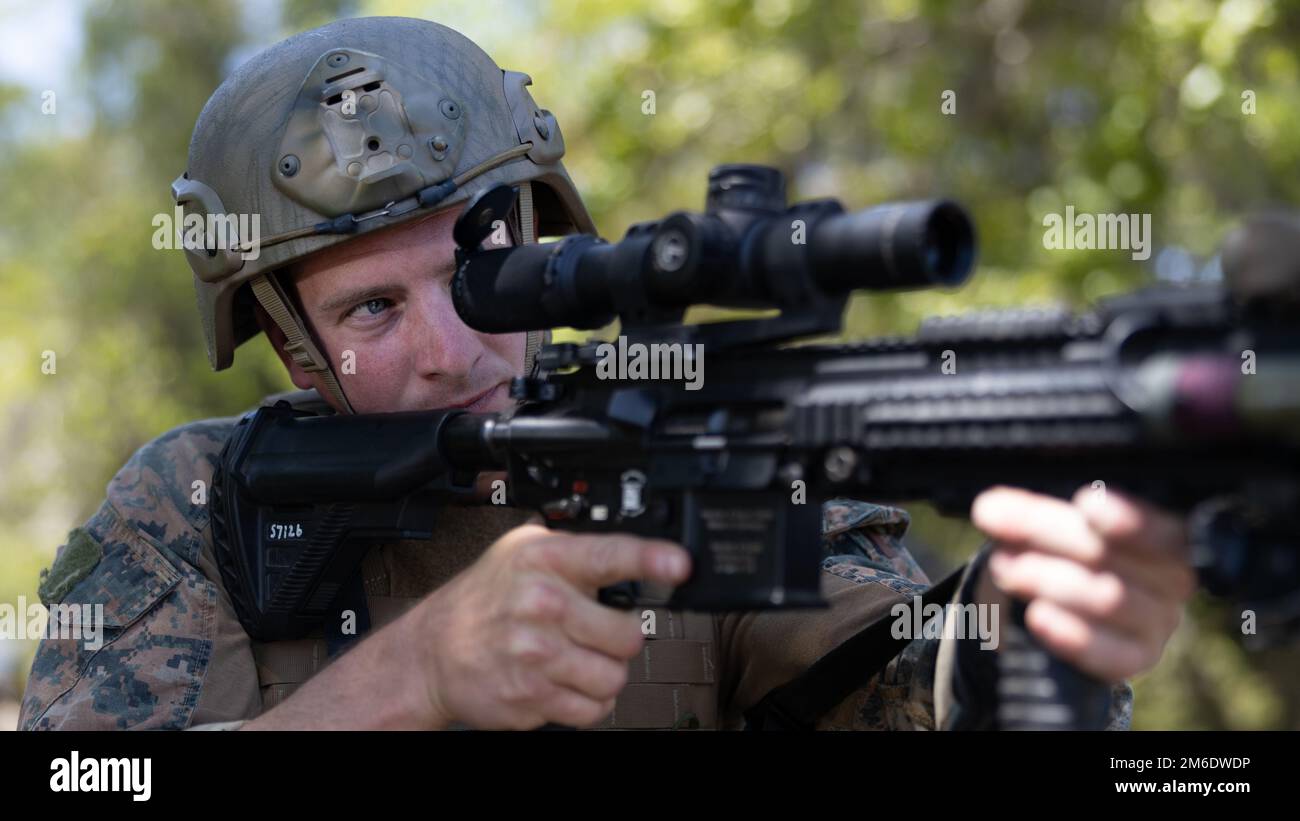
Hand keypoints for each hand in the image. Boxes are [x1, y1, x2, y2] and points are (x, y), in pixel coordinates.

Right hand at [410, 523, 690, 728]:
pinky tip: (565, 683)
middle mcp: (541, 605)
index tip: (679, 565)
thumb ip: (576, 551)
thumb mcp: (523, 551)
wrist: (432, 652)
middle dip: (619, 638)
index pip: (609, 556)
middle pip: (627, 634)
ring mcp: (536, 655)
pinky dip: (587, 703)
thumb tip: (639, 555)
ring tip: (576, 659)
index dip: (650, 560)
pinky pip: (592, 710)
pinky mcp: (532, 698)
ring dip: (604, 673)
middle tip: (594, 632)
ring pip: (613, 677)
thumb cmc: (485, 598)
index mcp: (545, 561)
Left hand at [970, 485, 1195, 682]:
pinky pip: (1110, 654)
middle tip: (997, 520)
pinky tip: (1037, 616)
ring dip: (1048, 580)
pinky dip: (1070, 634)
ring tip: (1006, 568)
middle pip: (1115, 556)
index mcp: (1164, 531)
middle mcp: (1173, 577)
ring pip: (1108, 599)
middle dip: (1048, 533)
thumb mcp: (1049, 522)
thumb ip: (1032, 513)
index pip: (1161, 526)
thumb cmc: (1060, 548)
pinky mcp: (1137, 658)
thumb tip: (991, 510)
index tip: (1086, 503)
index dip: (1129, 518)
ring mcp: (1158, 621)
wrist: (1054, 608)